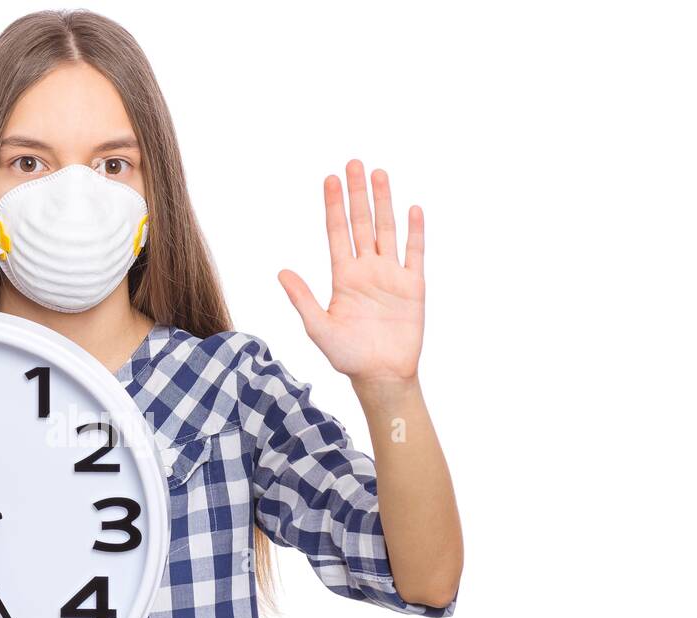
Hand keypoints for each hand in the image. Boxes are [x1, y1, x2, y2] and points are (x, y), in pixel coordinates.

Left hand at [278, 159, 425, 385]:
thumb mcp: (318, 328)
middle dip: (357, 193)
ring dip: (383, 202)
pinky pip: (414, 253)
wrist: (381, 375)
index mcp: (343, 277)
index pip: (337, 233)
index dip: (334, 206)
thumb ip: (302, 299)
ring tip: (379, 174)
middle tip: (353, 163)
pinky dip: (415, 231)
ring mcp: (391, 275)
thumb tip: (281, 272)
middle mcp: (366, 270)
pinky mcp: (412, 286)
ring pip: (387, 230)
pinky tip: (412, 208)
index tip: (329, 179)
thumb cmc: (347, 356)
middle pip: (361, 223)